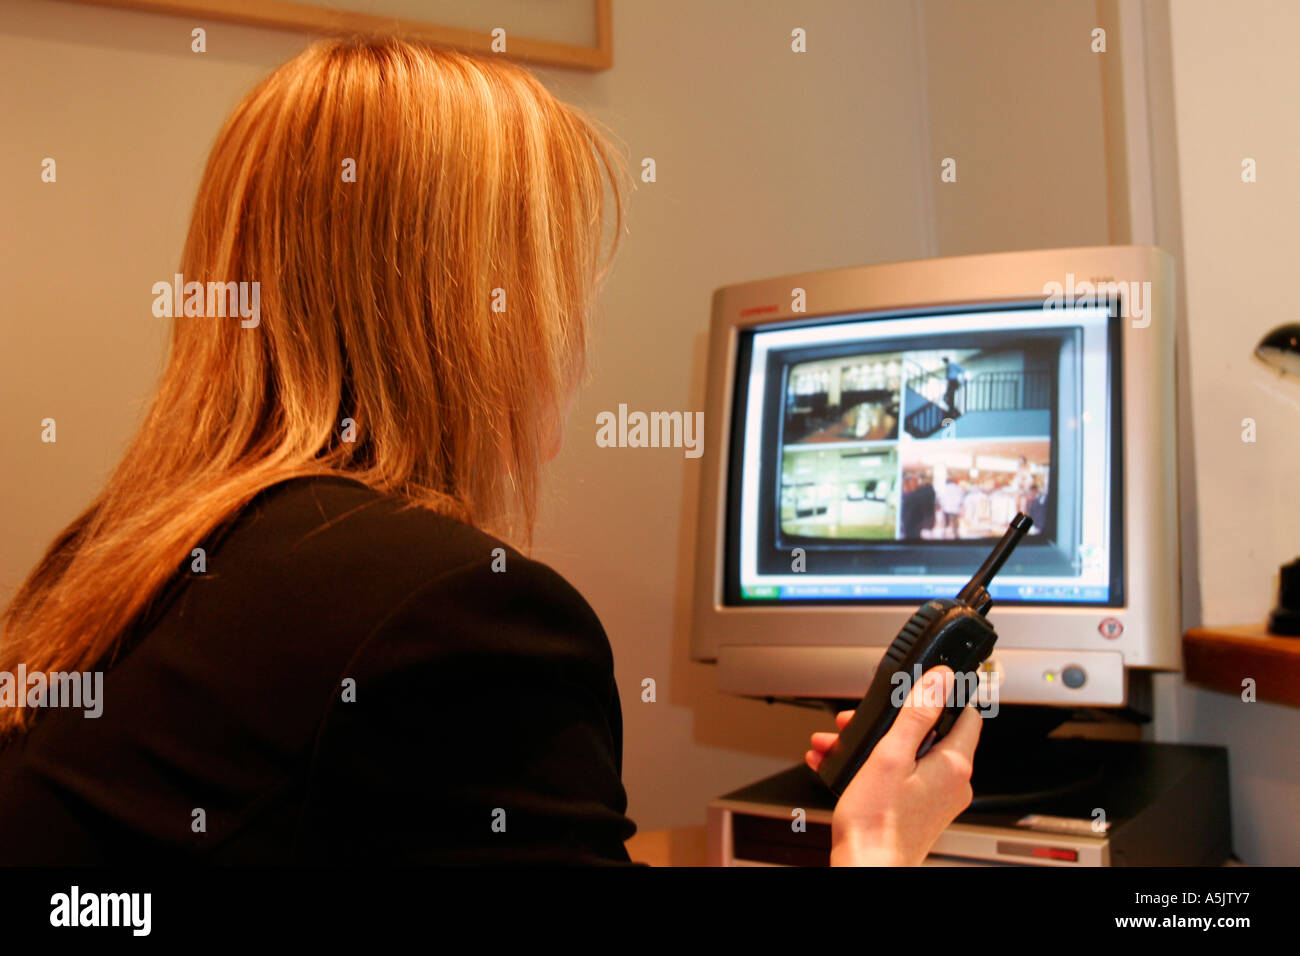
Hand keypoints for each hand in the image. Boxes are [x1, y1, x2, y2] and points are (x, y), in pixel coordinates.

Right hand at [806, 665, 980, 865]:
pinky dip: (875, 767)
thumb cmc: (876, 821)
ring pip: (910, 755)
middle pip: (929, 734)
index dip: (944, 696)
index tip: (923, 687)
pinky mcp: (919, 811)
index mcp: (954, 765)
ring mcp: (937, 799)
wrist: (865, 867)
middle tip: (860, 722)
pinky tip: (842, 765)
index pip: (967, 714)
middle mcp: (953, 783)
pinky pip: (902, 776)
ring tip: (840, 745)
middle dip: (889, 723)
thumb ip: (918, 713)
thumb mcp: (890, 754)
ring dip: (873, 744)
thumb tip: (941, 679)